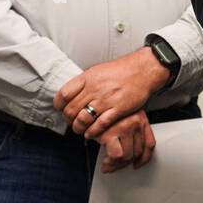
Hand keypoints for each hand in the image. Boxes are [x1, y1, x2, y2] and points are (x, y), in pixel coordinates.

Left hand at [55, 47, 170, 138]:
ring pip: (83, 120)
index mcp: (88, 78)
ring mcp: (106, 100)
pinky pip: (100, 125)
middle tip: (72, 121)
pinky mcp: (118, 109)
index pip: (63, 95)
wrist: (144, 69)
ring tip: (81, 129)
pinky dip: (93, 132)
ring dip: (79, 128)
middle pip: (71, 110)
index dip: (59, 106)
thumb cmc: (123, 69)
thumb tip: (72, 93)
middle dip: (69, 120)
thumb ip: (85, 83)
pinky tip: (92, 132)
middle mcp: (95, 89)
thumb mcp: (98, 70)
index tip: (61, 109)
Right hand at [98, 110, 155, 173]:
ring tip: (109, 165)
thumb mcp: (125, 122)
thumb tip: (138, 159)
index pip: (149, 144)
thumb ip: (134, 135)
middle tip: (117, 165)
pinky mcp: (110, 133)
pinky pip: (116, 156)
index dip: (144, 158)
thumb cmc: (106, 118)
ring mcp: (124, 127)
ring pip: (127, 156)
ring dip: (117, 165)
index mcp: (141, 118)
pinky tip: (105, 163)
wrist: (88, 112)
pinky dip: (110, 163)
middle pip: (137, 152)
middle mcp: (135, 121)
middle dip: (126, 163)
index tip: (137, 164)